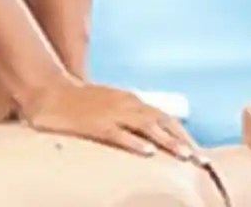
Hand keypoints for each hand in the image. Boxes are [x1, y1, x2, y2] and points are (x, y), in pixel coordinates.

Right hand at [20, 75, 205, 163]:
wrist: (48, 90)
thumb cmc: (79, 102)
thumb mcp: (109, 105)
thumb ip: (128, 119)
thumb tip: (147, 138)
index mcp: (131, 101)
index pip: (165, 119)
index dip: (184, 136)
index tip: (199, 154)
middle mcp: (126, 105)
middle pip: (163, 123)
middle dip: (184, 142)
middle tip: (202, 161)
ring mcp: (110, 113)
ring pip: (146, 127)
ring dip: (167, 141)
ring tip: (185, 157)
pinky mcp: (94, 123)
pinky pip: (117, 133)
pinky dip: (133, 142)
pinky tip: (147, 152)